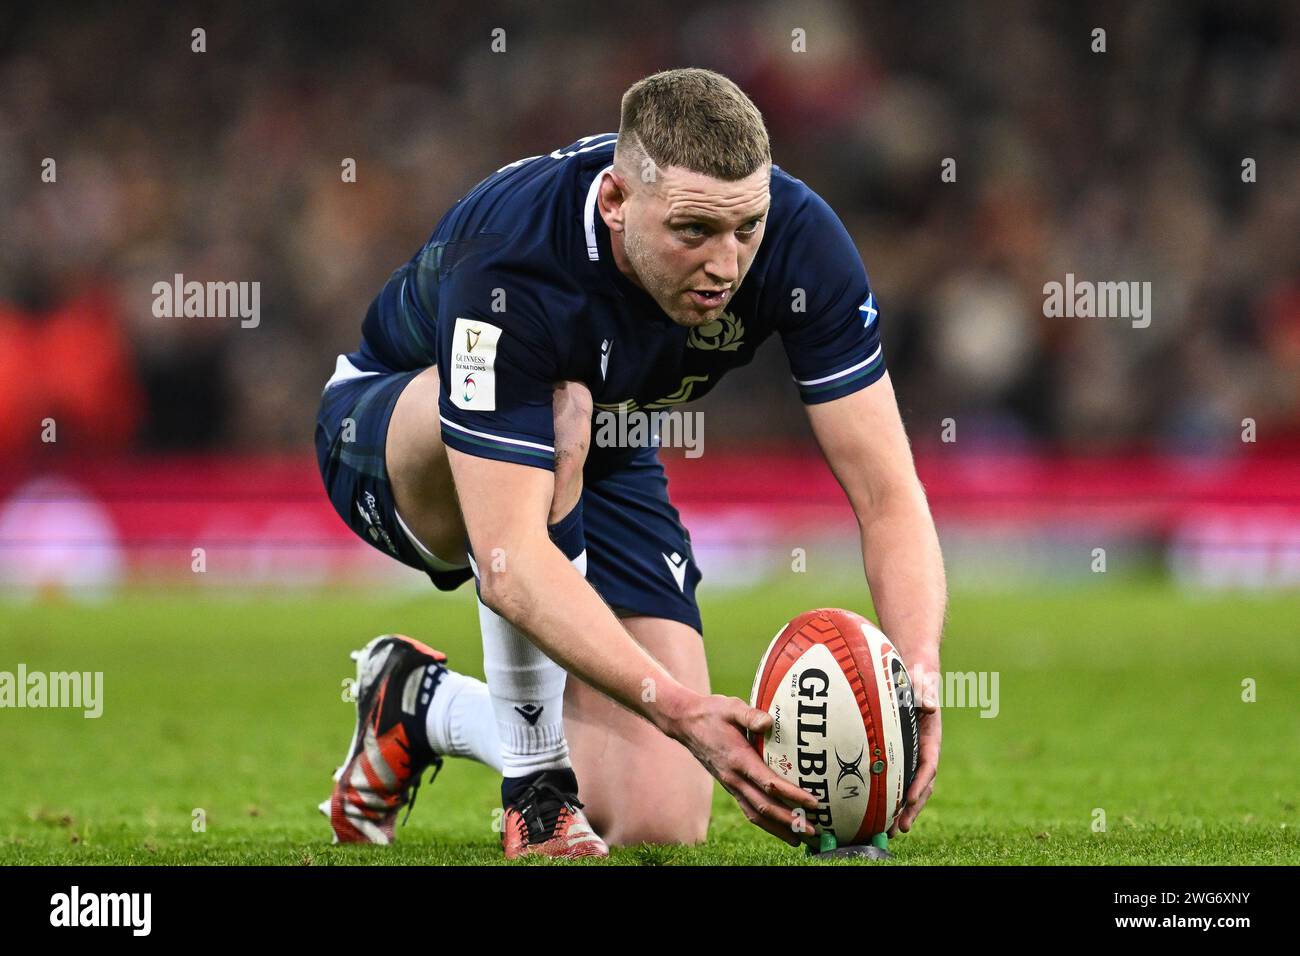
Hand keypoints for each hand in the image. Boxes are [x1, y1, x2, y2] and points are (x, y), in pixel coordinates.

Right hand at [661, 692, 820, 845]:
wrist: (685, 722)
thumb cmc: (712, 713)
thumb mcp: (731, 707)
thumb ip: (750, 715)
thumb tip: (769, 722)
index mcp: (738, 759)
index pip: (768, 784)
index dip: (792, 795)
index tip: (813, 803)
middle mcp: (733, 777)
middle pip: (764, 806)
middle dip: (790, 821)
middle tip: (813, 832)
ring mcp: (730, 784)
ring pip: (755, 813)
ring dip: (778, 828)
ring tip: (800, 839)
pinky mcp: (729, 785)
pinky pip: (748, 809)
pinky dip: (765, 822)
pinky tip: (778, 827)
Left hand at [889, 661, 940, 836]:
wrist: (912, 669)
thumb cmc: (916, 673)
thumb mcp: (922, 678)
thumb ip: (926, 690)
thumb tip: (928, 704)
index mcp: (931, 734)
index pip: (929, 763)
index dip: (921, 783)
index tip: (910, 800)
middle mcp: (922, 748)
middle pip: (921, 783)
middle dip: (912, 807)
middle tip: (899, 828)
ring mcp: (911, 752)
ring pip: (908, 784)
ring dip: (901, 808)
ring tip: (890, 830)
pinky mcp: (897, 752)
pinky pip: (895, 776)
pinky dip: (889, 793)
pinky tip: (875, 809)